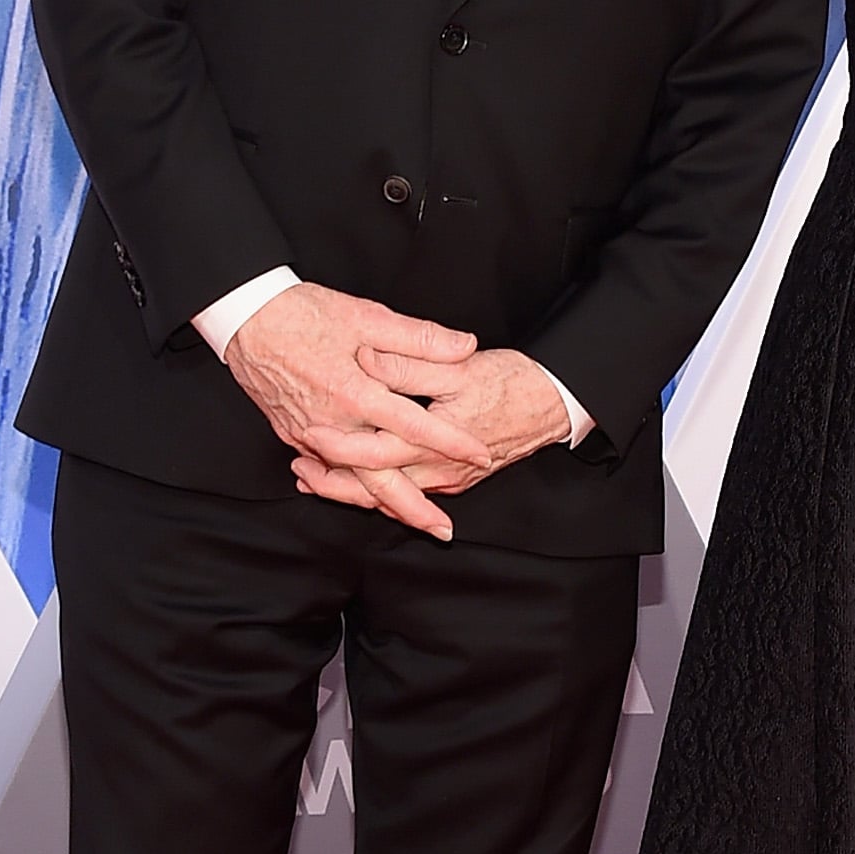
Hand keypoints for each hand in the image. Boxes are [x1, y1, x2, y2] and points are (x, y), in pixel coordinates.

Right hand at [227, 282, 491, 540]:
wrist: (245, 317)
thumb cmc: (303, 312)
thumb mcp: (367, 315)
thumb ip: (419, 337)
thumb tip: (464, 346)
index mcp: (358, 394)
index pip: (416, 428)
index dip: (451, 443)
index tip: (480, 455)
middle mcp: (334, 423)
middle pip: (381, 478)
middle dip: (414, 508)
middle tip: (444, 529)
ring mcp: (309, 433)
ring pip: (352, 481)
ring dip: (382, 504)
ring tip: (410, 520)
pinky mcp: (292, 433)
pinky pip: (326, 470)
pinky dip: (347, 487)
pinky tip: (365, 495)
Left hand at [292, 348, 569, 517]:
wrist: (554, 403)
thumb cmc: (510, 382)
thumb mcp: (459, 366)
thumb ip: (409, 362)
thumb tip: (367, 357)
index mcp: (432, 441)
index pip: (374, 453)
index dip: (338, 447)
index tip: (307, 435)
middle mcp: (437, 469)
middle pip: (375, 488)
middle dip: (334, 484)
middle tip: (300, 472)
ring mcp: (447, 479)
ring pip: (391, 496)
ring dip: (352, 490)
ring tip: (315, 480)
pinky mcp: (454, 478)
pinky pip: (410, 493)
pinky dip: (380, 490)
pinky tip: (362, 482)